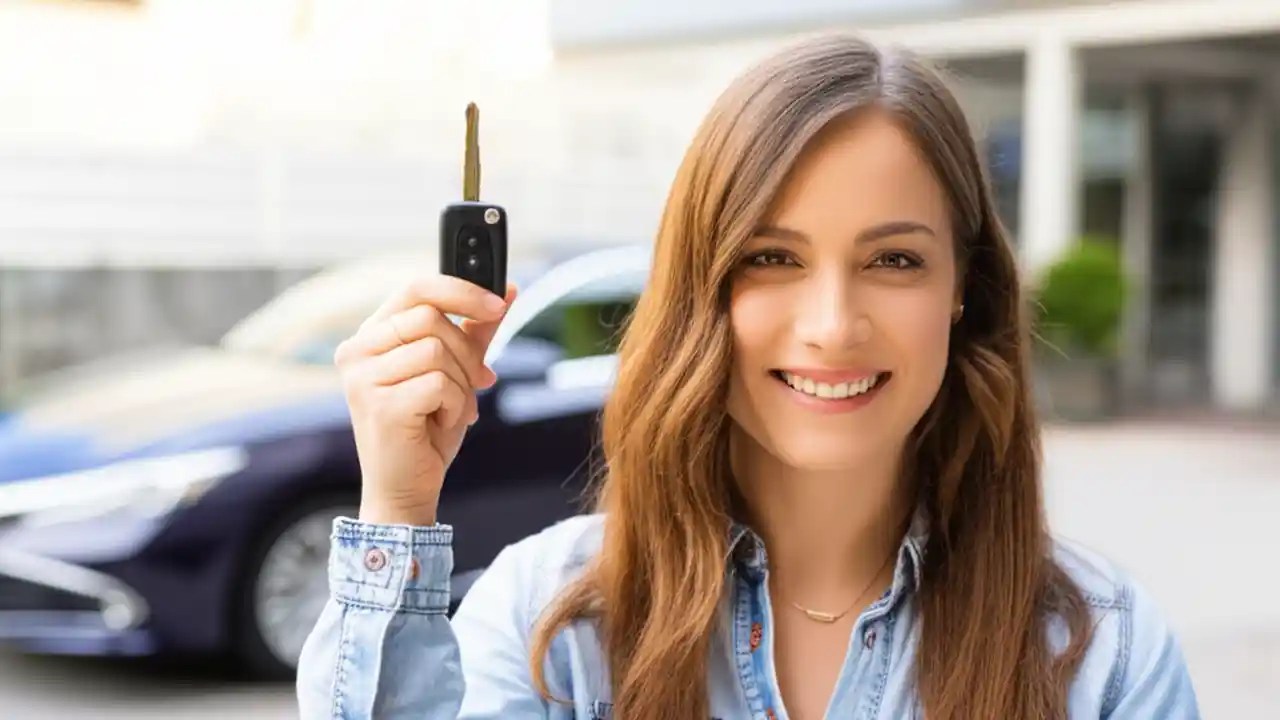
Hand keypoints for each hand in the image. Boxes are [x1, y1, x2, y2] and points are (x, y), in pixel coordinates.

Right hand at [334, 274, 517, 525]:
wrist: (405, 488)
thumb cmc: (425, 430)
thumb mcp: (455, 372)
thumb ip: (476, 331)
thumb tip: (510, 290)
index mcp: (371, 335)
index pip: (416, 288)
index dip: (461, 291)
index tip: (499, 303)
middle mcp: (357, 351)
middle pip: (431, 317)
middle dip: (468, 352)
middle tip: (478, 382)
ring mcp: (363, 378)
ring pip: (437, 351)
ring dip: (462, 384)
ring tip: (451, 409)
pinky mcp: (379, 405)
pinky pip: (439, 384)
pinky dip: (455, 405)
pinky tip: (440, 423)